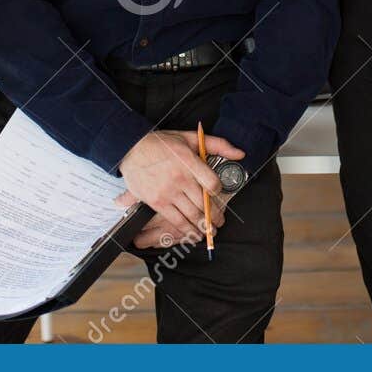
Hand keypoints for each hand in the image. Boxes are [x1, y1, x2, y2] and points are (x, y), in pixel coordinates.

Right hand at [114, 130, 242, 238]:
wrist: (131, 148)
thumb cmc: (161, 143)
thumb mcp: (190, 137)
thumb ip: (218, 144)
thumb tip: (240, 153)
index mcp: (189, 161)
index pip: (212, 183)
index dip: (218, 192)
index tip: (218, 195)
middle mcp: (179, 179)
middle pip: (204, 204)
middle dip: (215, 217)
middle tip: (220, 222)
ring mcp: (167, 192)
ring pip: (192, 215)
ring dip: (204, 227)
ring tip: (210, 231)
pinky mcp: (157, 202)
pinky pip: (176, 220)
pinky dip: (187, 230)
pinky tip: (194, 233)